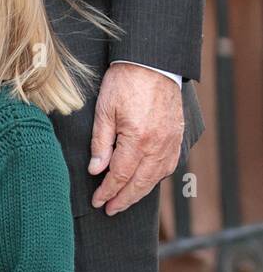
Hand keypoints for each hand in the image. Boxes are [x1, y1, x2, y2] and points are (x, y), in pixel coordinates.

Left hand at [89, 63, 183, 214]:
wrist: (153, 61)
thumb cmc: (125, 81)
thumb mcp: (104, 111)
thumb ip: (100, 144)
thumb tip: (96, 171)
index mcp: (137, 139)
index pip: (120, 175)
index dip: (107, 191)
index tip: (97, 201)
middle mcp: (158, 145)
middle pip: (139, 183)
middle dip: (123, 199)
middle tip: (109, 210)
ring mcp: (170, 141)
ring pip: (155, 178)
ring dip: (139, 193)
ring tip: (124, 201)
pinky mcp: (177, 136)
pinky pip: (168, 165)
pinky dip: (156, 178)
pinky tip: (146, 183)